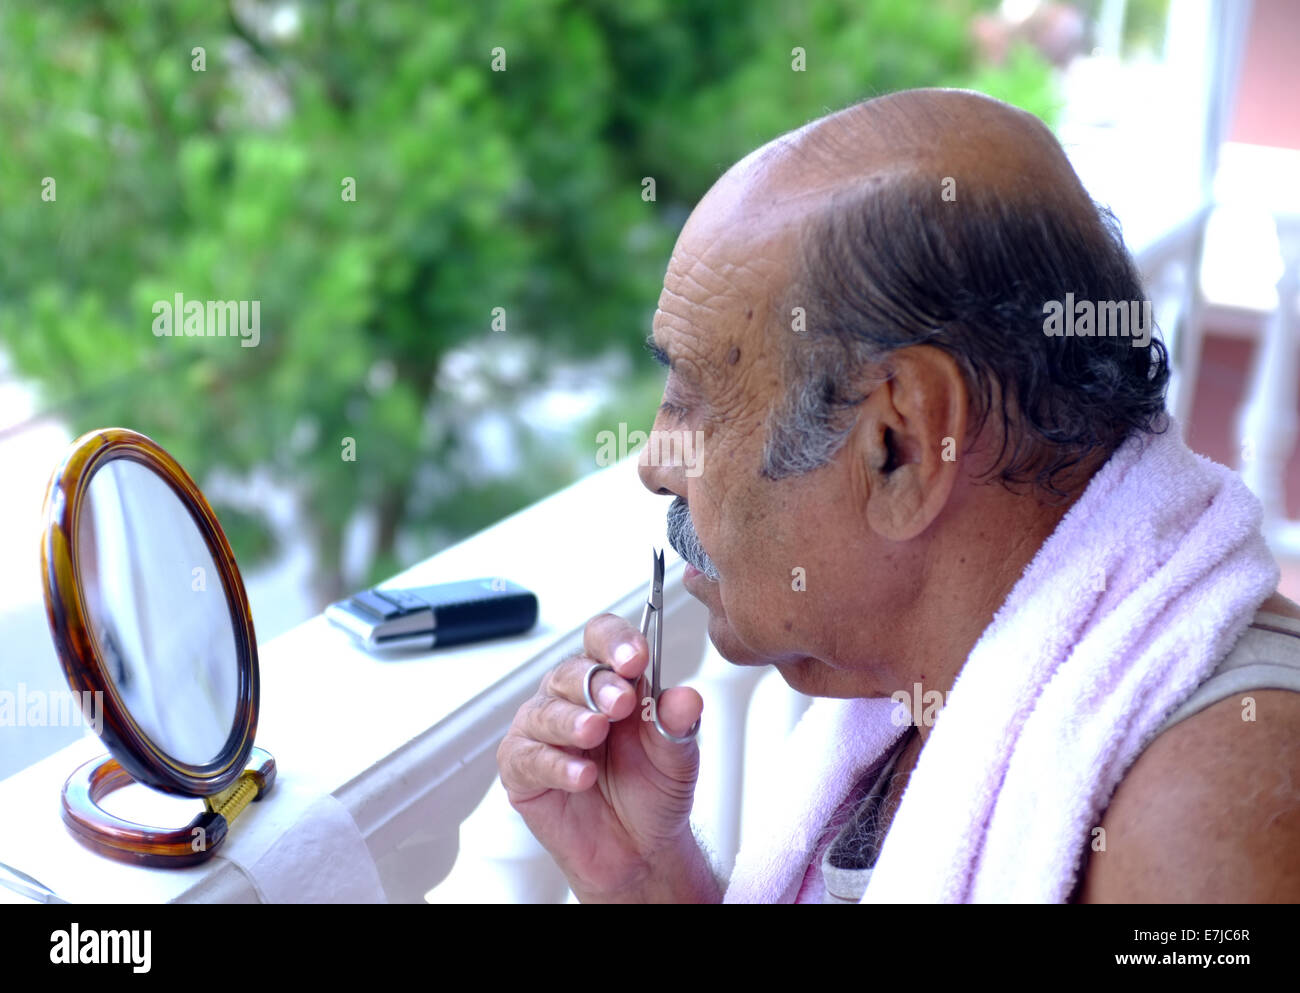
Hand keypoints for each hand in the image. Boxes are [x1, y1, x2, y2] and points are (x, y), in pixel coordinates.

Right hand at [496, 612, 712, 901]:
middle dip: (597, 684)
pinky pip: (529, 758)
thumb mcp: (677, 756)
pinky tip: (582, 776)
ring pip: (545, 711)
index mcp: (609, 680)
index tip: (636, 658)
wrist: (640, 849)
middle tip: (622, 702)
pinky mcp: (522, 770)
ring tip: (595, 732)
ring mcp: (542, 731)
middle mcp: (571, 697)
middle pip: (571, 671)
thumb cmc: (652, 791)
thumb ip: (677, 724)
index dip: (616, 642)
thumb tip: (687, 696)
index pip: (602, 639)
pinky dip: (556, 765)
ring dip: (572, 720)